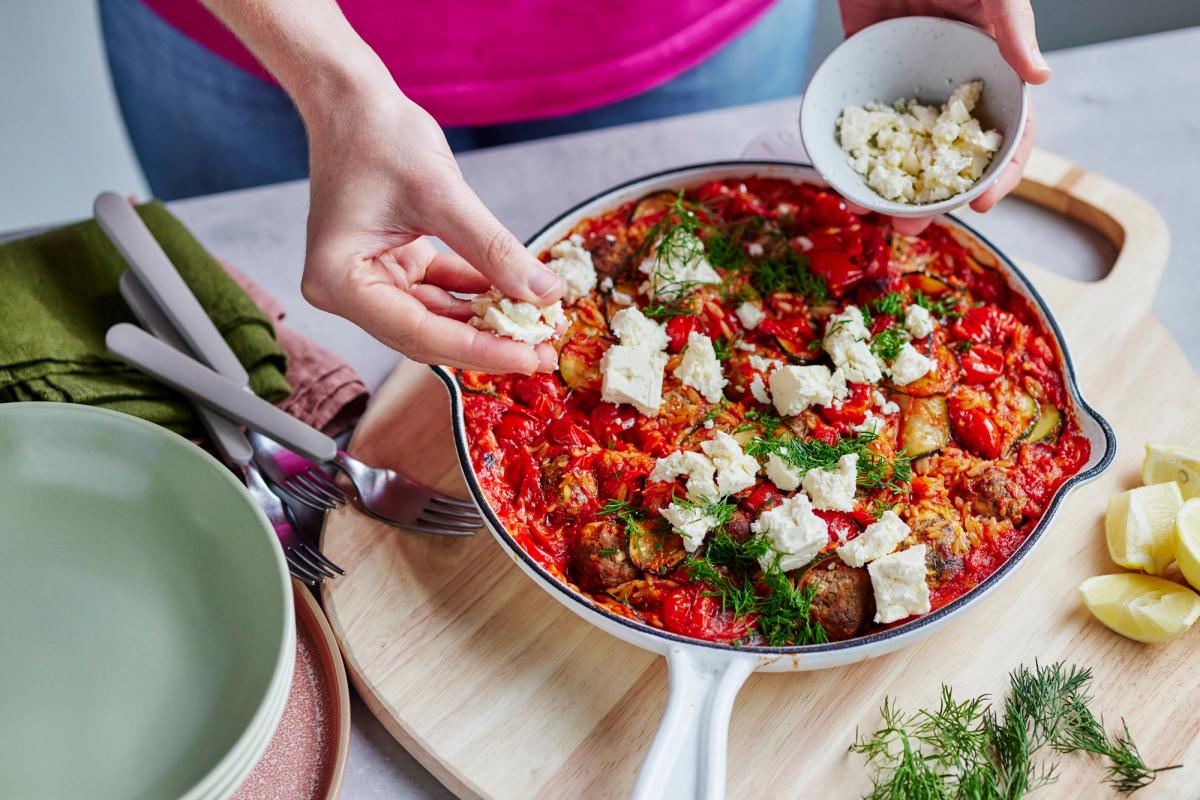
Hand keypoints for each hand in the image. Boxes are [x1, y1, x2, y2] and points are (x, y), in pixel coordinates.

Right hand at [299, 82, 562, 373]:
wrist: (352, 99)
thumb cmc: (380, 135)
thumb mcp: (444, 195)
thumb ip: (495, 251)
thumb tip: (544, 296)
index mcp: (339, 282)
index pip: (420, 334)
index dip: (481, 350)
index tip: (532, 358)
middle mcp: (346, 291)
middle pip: (427, 336)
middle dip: (488, 343)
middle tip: (544, 354)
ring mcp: (368, 281)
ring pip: (437, 320)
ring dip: (486, 322)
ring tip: (537, 325)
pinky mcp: (391, 266)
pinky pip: (439, 293)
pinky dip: (476, 294)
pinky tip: (516, 295)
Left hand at [838, 0, 1051, 234]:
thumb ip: (1012, 27)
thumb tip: (1042, 81)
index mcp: (993, 71)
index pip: (1009, 135)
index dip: (1000, 173)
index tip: (979, 203)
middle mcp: (952, 85)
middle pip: (950, 157)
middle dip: (934, 200)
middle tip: (910, 230)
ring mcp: (908, 84)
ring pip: (904, 151)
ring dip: (891, 189)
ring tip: (872, 215)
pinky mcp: (865, 74)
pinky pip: (862, 124)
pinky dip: (854, 155)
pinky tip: (842, 181)